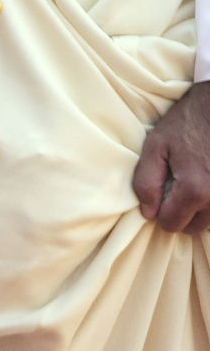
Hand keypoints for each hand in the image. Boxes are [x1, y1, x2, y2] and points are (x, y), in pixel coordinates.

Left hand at [138, 83, 209, 232]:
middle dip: (181, 214)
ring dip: (200, 210)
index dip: (160, 213)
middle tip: (177, 189)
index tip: (160, 196)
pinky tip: (206, 182)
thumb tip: (148, 213)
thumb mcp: (156, 147)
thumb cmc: (187, 123)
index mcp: (195, 190)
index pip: (171, 224)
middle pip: (194, 227)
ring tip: (194, 184)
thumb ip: (146, 182)